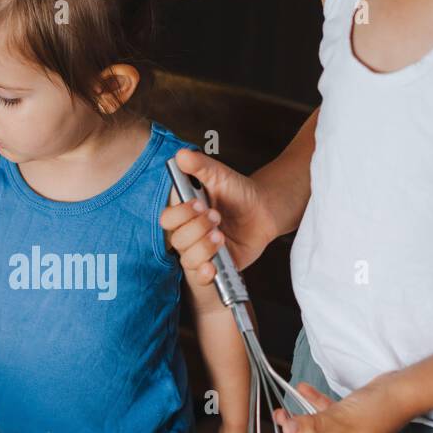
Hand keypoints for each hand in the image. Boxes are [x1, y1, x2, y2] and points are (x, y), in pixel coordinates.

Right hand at [159, 148, 279, 286]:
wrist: (264, 210)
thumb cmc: (239, 192)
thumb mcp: (221, 176)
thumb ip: (201, 166)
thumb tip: (181, 155)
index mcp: (184, 213)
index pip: (167, 219)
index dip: (181, 214)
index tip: (199, 204)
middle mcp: (188, 234)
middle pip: (177, 240)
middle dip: (197, 229)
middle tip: (217, 216)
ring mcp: (200, 251)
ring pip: (188, 259)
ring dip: (203, 247)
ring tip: (221, 236)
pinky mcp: (214, 266)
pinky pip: (201, 276)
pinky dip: (204, 272)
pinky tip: (212, 265)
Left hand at [270, 377, 411, 432]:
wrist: (402, 389)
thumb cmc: (378, 412)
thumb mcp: (339, 421)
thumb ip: (311, 427)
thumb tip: (286, 431)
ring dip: (300, 425)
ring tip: (282, 414)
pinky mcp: (351, 416)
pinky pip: (327, 413)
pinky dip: (314, 403)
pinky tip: (301, 388)